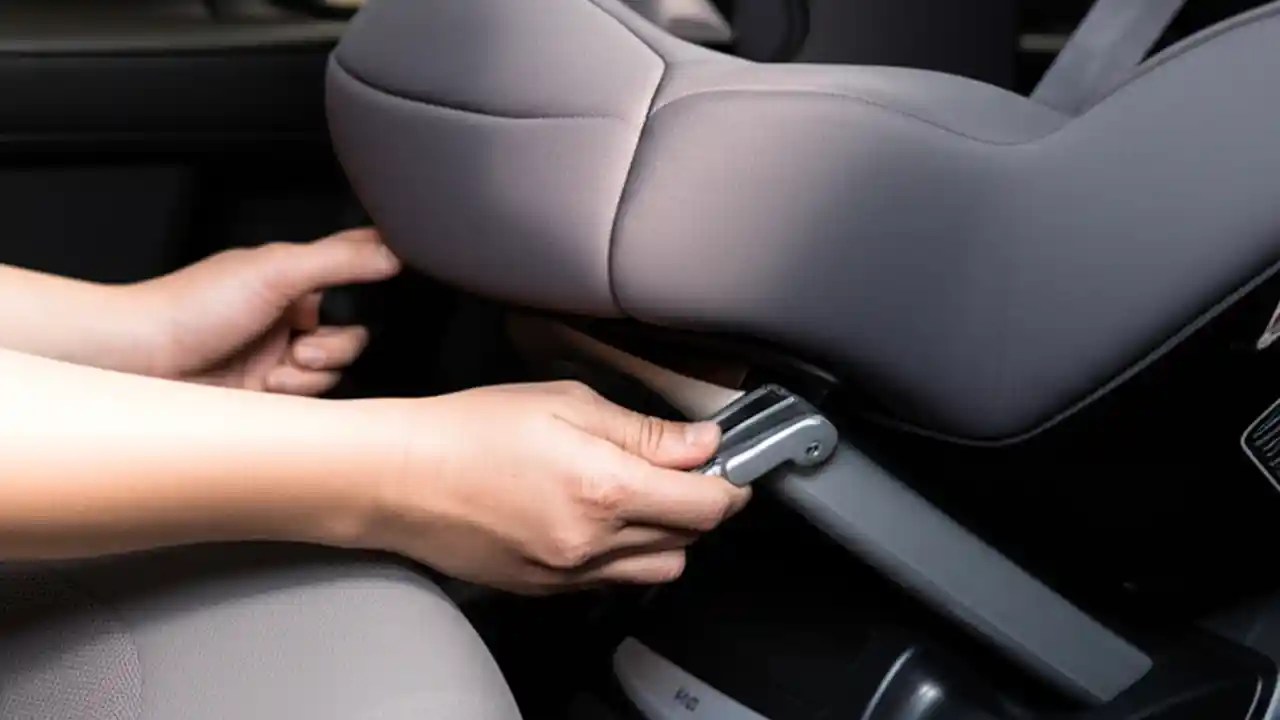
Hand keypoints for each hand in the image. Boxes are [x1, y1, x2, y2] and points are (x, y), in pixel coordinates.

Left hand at [136, 228, 399, 393]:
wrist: (139, 362)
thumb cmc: (189, 307)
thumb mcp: (276, 270)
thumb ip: (339, 261)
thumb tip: (394, 254)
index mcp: (288, 275)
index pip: (348, 263)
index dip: (373, 270)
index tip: (394, 275)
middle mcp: (285, 313)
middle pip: (351, 330)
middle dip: (336, 345)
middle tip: (304, 346)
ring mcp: (276, 354)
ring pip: (334, 368)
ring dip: (314, 372)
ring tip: (279, 370)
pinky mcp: (266, 392)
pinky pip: (310, 395)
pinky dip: (298, 393)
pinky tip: (268, 387)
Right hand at [360, 381, 749, 594]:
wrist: (400, 477)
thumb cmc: (473, 428)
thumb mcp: (566, 402)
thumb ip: (644, 430)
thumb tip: (703, 444)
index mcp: (606, 488)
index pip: (708, 504)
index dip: (731, 482)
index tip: (728, 463)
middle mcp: (594, 542)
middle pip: (690, 539)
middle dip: (700, 505)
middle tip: (682, 469)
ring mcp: (570, 573)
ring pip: (658, 568)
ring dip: (667, 535)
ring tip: (640, 496)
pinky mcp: (546, 589)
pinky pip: (612, 580)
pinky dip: (622, 554)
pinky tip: (597, 517)